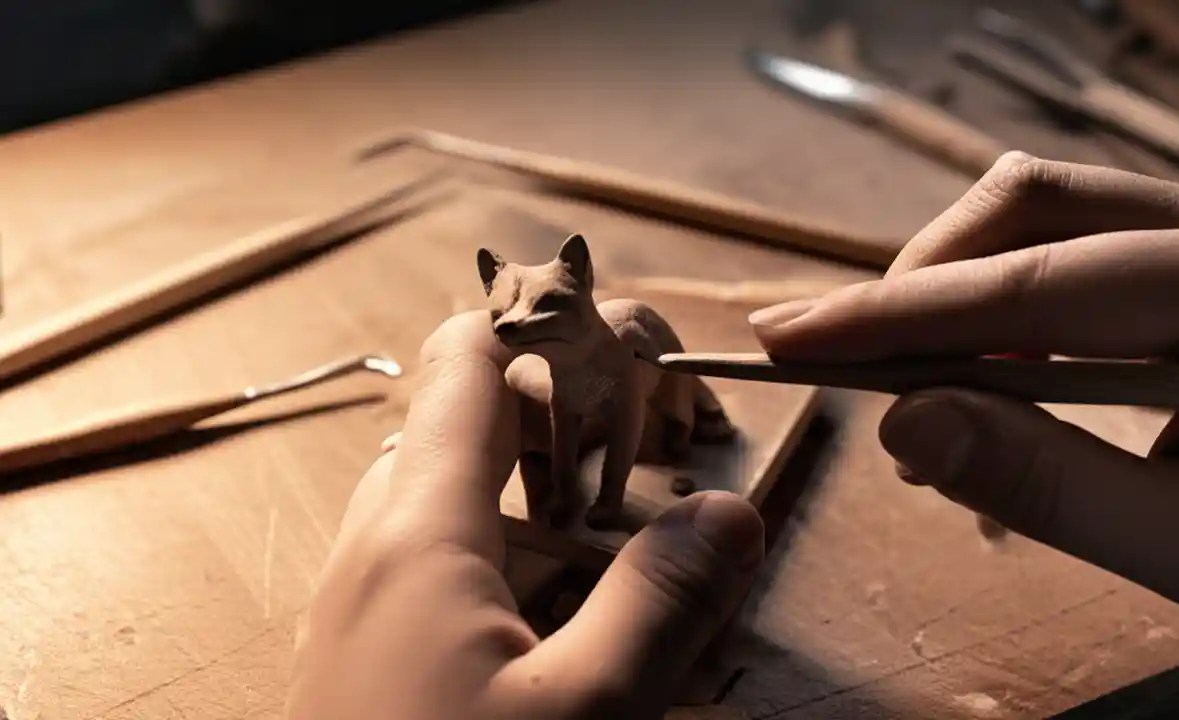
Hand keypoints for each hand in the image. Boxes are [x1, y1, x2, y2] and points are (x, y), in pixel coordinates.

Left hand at [286, 311, 763, 719]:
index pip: (468, 363)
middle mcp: (378, 547)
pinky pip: (442, 568)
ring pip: (455, 499)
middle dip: (561, 417)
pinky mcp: (372, 657)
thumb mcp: (586, 718)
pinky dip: (512, 561)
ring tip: (621, 532)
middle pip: (464, 423)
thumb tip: (729, 510)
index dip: (543, 323)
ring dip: (539, 497)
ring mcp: (366, 604)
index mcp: (417, 529)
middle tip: (648, 445)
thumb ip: (662, 605)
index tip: (625, 336)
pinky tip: (569, 621)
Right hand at [750, 152, 1178, 638]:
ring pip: (1050, 216)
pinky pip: (1082, 253)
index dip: (893, 313)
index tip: (782, 335)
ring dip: (960, 295)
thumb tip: (907, 424)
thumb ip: (1058, 486)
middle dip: (921, 284)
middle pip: (1034, 206)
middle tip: (846, 373)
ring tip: (925, 399)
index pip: (1037, 285)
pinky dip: (1010, 314)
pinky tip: (998, 390)